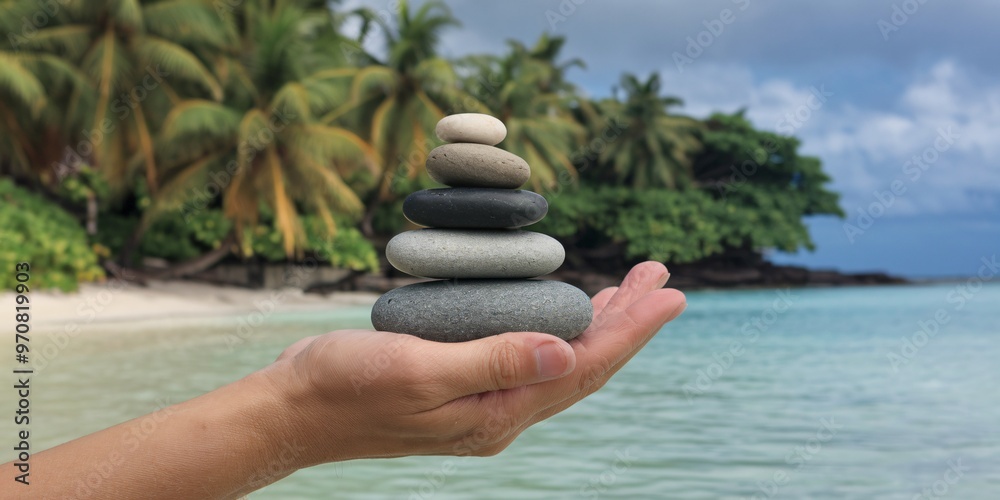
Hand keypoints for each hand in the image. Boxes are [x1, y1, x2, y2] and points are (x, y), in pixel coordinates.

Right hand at [259, 261, 685, 468]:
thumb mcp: (416, 370)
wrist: (291, 412)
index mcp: (496, 413)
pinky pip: (525, 354)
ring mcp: (480, 399)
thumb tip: (568, 353)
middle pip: (581, 364)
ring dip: (595, 322)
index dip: (631, 329)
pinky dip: (553, 325)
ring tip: (626, 287)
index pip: (584, 368)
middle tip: (659, 275)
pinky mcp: (461, 382)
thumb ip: (492, 361)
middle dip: (625, 320)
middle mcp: (498, 411)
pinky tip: (557, 307)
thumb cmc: (342, 387)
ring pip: (557, 360)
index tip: (670, 293)